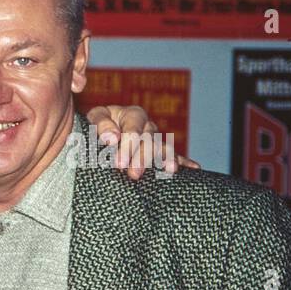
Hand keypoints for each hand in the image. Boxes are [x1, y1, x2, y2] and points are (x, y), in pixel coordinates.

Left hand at [85, 104, 201, 180]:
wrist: (103, 130)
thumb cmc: (98, 124)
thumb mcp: (96, 117)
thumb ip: (101, 124)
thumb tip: (112, 137)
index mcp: (133, 115)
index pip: (134, 128)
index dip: (128, 145)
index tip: (119, 163)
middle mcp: (148, 127)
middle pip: (150, 140)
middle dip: (143, 158)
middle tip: (134, 174)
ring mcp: (157, 139)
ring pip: (164, 148)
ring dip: (166, 159)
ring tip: (170, 169)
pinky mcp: (161, 152)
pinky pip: (176, 155)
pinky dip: (185, 161)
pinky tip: (195, 168)